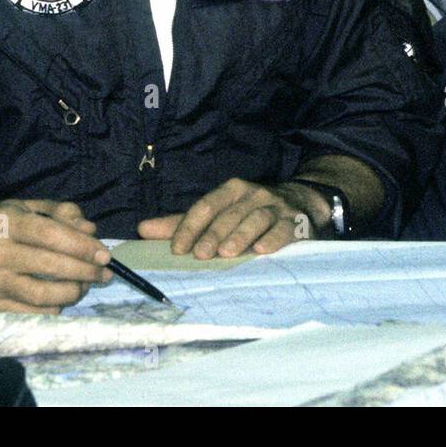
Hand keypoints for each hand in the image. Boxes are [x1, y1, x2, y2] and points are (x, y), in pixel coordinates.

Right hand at [0, 199, 112, 312]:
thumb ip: (63, 213)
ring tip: (85, 285)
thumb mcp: (31, 207)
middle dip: (85, 272)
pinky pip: (33, 313)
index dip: (81, 247)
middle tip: (105, 274)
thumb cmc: (7, 226)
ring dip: (73, 292)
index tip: (105, 256)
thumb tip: (91, 232)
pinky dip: (55, 306)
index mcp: (4, 221)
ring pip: (43, 296)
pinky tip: (62, 296)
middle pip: (49, 267)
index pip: (50, 235)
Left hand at [136, 178, 327, 258]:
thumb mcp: (218, 213)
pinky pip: (284, 229)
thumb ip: (183, 223)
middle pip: (229, 214)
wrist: (302, 203)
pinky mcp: (295, 222)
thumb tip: (143, 229)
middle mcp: (253, 195)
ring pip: (256, 219)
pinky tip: (261, 250)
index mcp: (231, 190)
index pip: (206, 205)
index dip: (190, 226)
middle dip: (213, 234)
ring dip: (240, 235)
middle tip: (200, 255)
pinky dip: (273, 239)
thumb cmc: (251, 212)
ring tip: (227, 254)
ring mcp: (275, 207)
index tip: (177, 249)